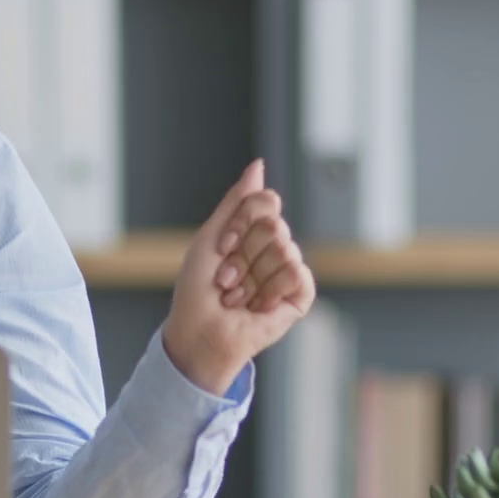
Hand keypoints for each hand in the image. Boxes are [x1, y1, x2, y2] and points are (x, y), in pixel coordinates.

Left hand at [162, 159, 317, 395]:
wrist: (200, 331)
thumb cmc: (198, 289)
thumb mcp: (210, 237)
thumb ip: (236, 201)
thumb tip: (258, 165)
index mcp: (253, 231)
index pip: (266, 202)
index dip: (241, 224)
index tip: (222, 247)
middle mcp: (274, 248)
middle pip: (275, 226)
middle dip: (243, 254)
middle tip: (227, 278)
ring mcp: (289, 271)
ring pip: (285, 251)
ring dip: (251, 277)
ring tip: (238, 295)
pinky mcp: (300, 296)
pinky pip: (298, 275)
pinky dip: (270, 291)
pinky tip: (257, 306)